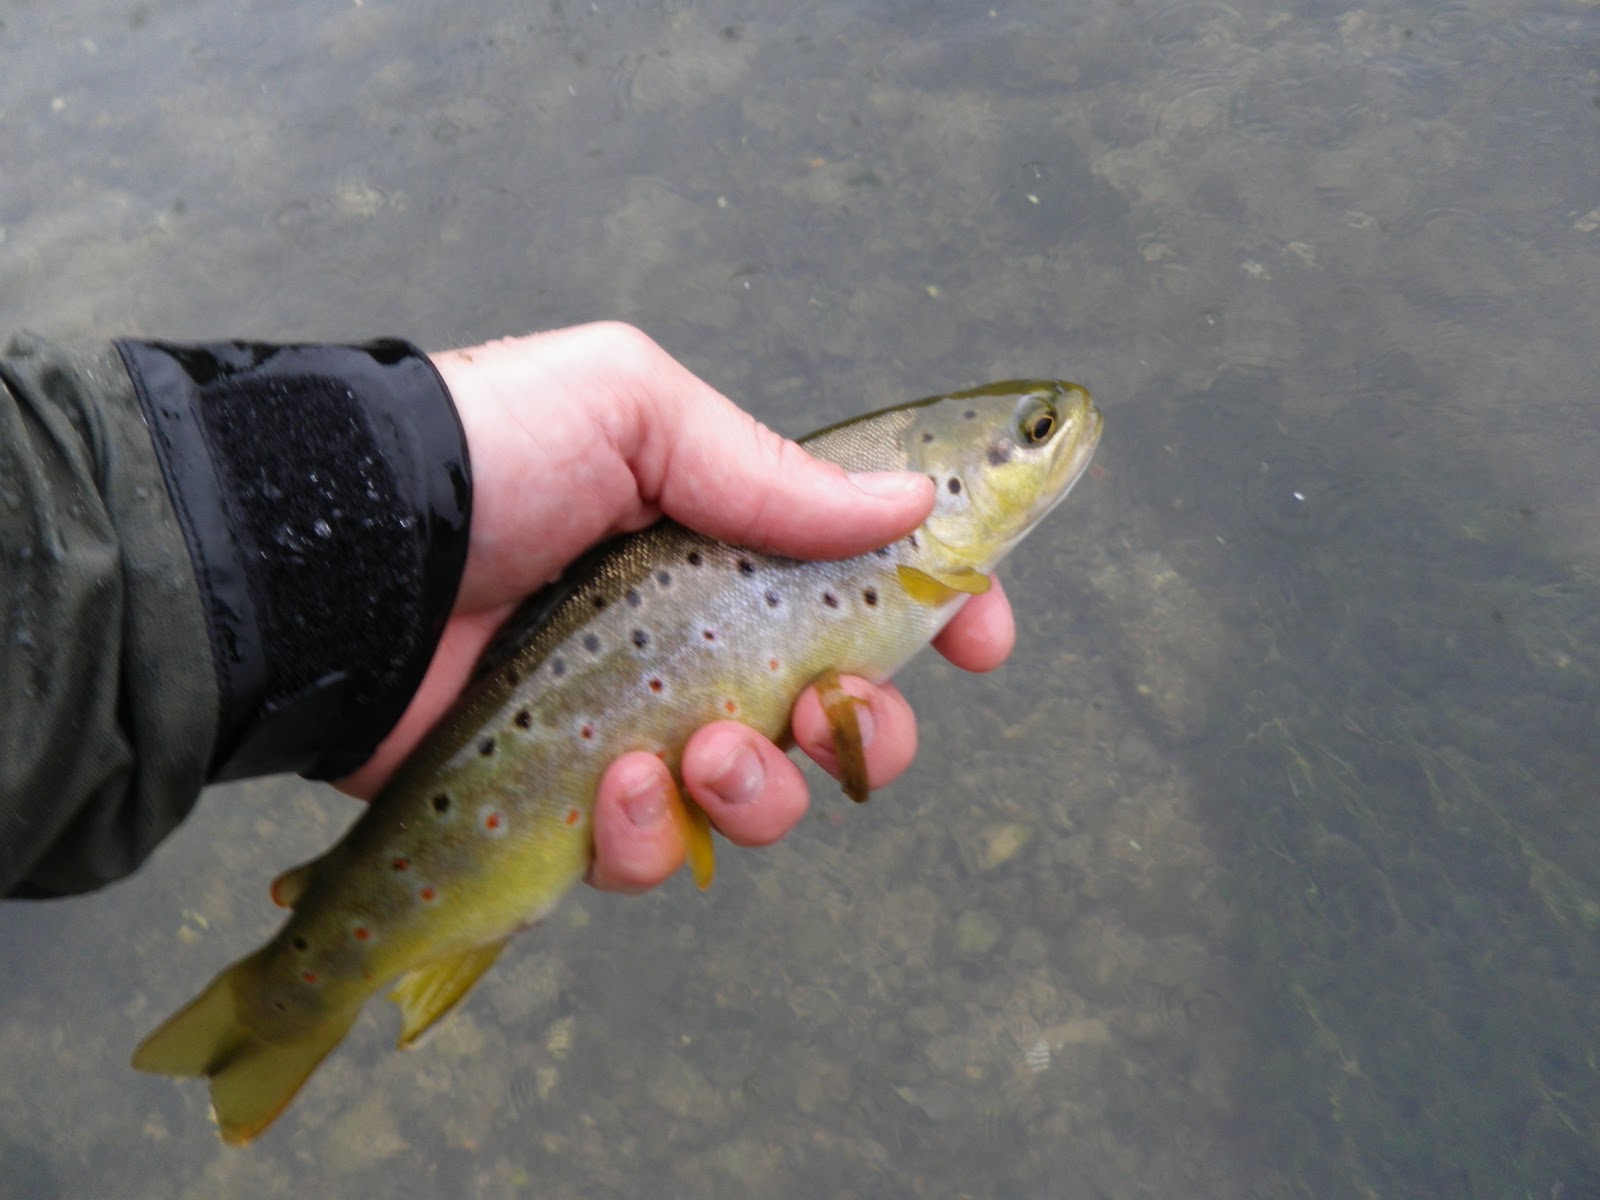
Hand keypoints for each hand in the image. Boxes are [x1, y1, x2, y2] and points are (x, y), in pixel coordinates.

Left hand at [336, 323, 1014, 890]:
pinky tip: (613, 780)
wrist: (339, 556)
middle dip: (864, 734)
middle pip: (839, 721)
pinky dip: (647, 833)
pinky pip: (651, 856)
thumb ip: (772, 470)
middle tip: (825, 716)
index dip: (944, 616)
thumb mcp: (634, 406)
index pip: (866, 589)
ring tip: (692, 752)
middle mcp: (694, 644)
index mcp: (722, 546)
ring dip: (755, 793)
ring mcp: (636, 731)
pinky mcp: (568, 806)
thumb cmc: (484, 456)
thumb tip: (911, 503)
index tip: (986, 640)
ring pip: (758, 806)